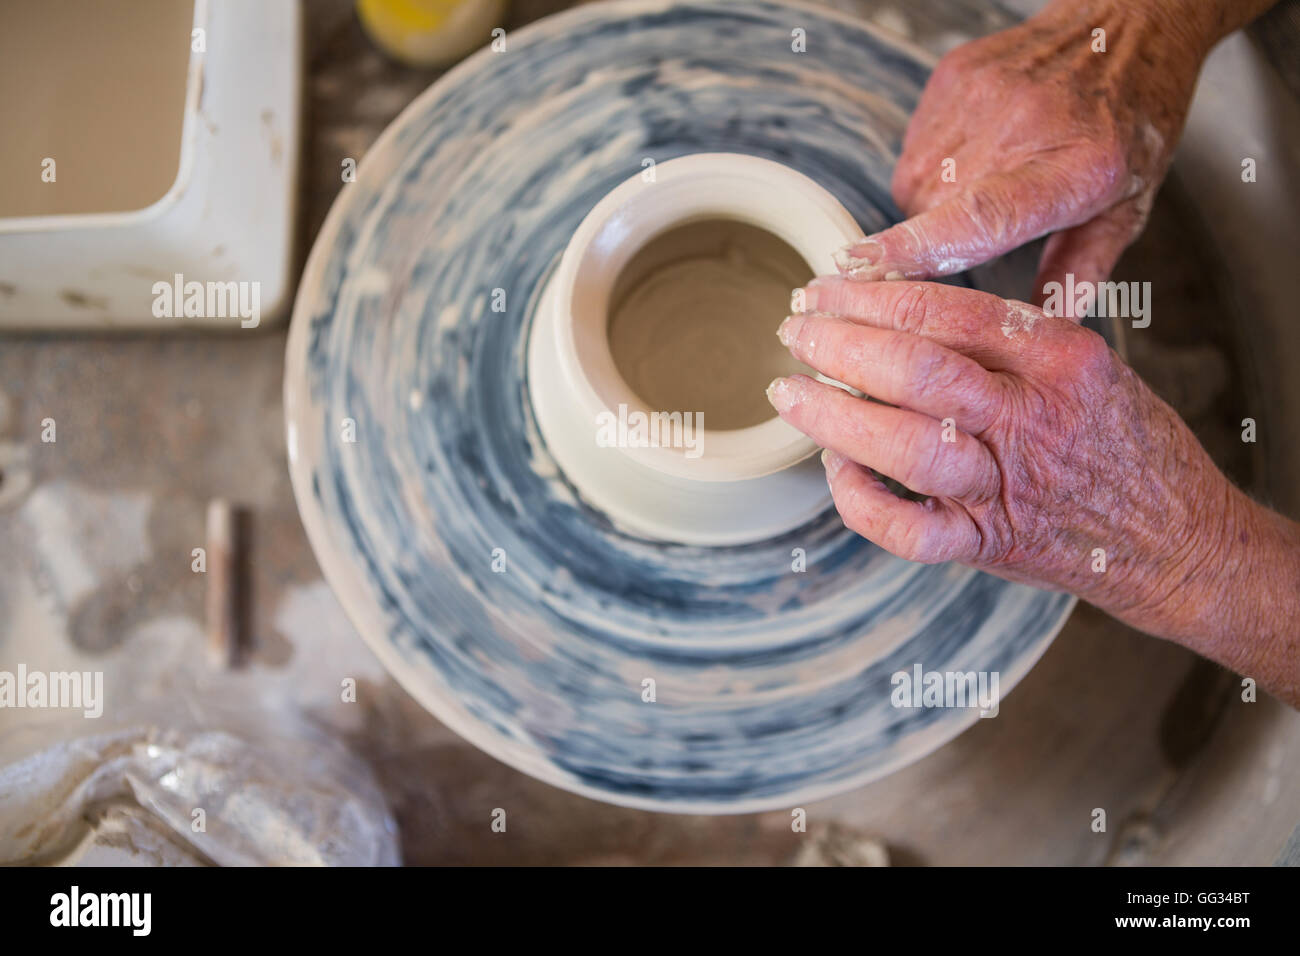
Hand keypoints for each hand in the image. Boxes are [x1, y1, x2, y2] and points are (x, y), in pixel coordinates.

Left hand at [767, 277, 1299, 704]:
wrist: (1176, 538)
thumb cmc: (1120, 444)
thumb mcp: (1086, 365)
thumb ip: (1007, 340)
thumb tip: (901, 312)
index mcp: (1058, 358)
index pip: (947, 310)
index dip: (871, 296)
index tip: (826, 290)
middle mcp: (1032, 416)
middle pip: (916, 368)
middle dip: (838, 344)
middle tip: (795, 332)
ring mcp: (1007, 484)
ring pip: (904, 444)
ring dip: (832, 415)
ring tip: (790, 392)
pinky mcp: (988, 542)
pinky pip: (908, 530)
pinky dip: (860, 500)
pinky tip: (835, 469)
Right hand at [834, 0, 1269, 302]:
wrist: (1124, 28)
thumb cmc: (1130, 124)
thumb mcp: (1128, 208)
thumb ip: (1080, 272)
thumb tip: (1040, 330)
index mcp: (1074, 171)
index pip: (983, 215)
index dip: (919, 246)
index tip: (864, 267)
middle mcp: (1020, 129)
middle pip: (935, 214)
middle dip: (941, 240)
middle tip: (986, 229)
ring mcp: (980, 97)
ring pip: (916, 186)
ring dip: (936, 203)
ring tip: (989, 179)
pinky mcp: (952, 78)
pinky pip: (914, 149)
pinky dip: (934, 164)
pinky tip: (977, 150)